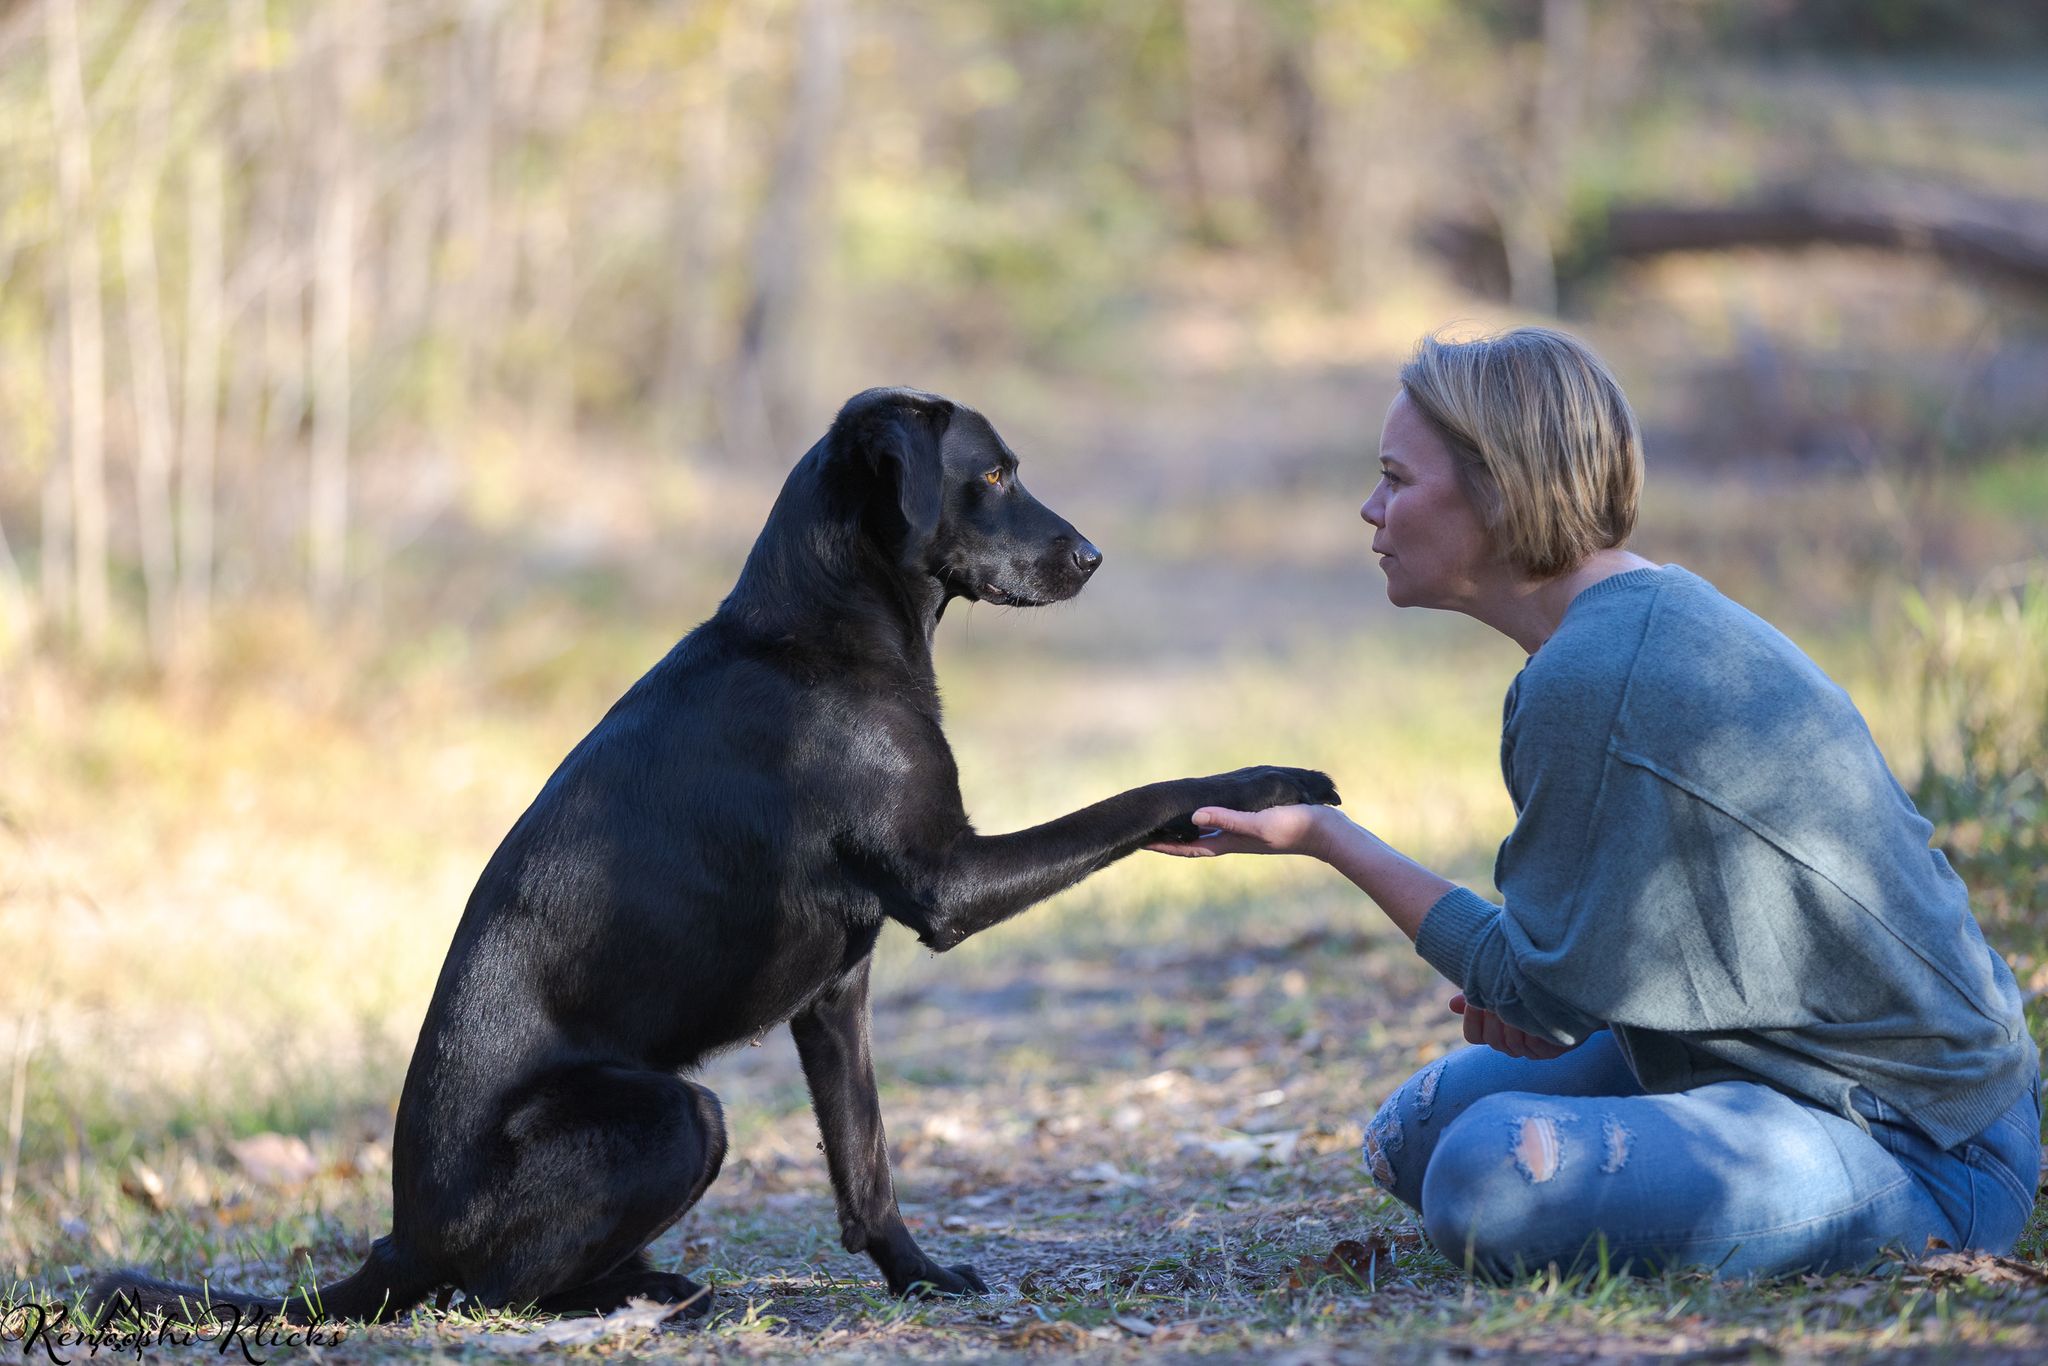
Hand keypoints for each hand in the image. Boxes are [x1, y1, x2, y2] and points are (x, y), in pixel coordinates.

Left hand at [1147, 803, 1330, 857]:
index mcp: (1231, 842)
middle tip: (1149, 830)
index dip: (1165, 846)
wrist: (1328, 834)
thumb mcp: (1258, 824)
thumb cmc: (1294, 829)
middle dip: (1172, 838)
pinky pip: (1228, 820)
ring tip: (1172, 821)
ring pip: (1210, 831)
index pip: (1190, 847)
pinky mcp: (1261, 823)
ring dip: (1190, 828)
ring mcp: (1248, 833)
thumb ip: (1228, 820)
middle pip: (1196, 841)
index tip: (1142, 842)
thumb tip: (1195, 818)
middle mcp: (1236, 839)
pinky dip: (1214, 816)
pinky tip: (1213, 809)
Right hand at [1448, 992, 1574, 1060]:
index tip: (1482, 998)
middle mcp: (1513, 1043)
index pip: (1473, 1035)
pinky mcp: (1554, 1049)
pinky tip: (1537, 1011)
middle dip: (1497, 1016)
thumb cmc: (1532, 982)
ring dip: (1516, 1021)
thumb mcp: (1502, 981)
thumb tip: (1452, 1005)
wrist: (1573, 986)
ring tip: (1522, 1000)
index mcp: (1497, 1028)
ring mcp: (1533, 1049)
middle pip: (1493, 1041)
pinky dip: (1534, 1027)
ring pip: (1512, 1044)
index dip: (1474, 1018)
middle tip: (1503, 995)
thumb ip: (1480, 991)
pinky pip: (1535, 1045)